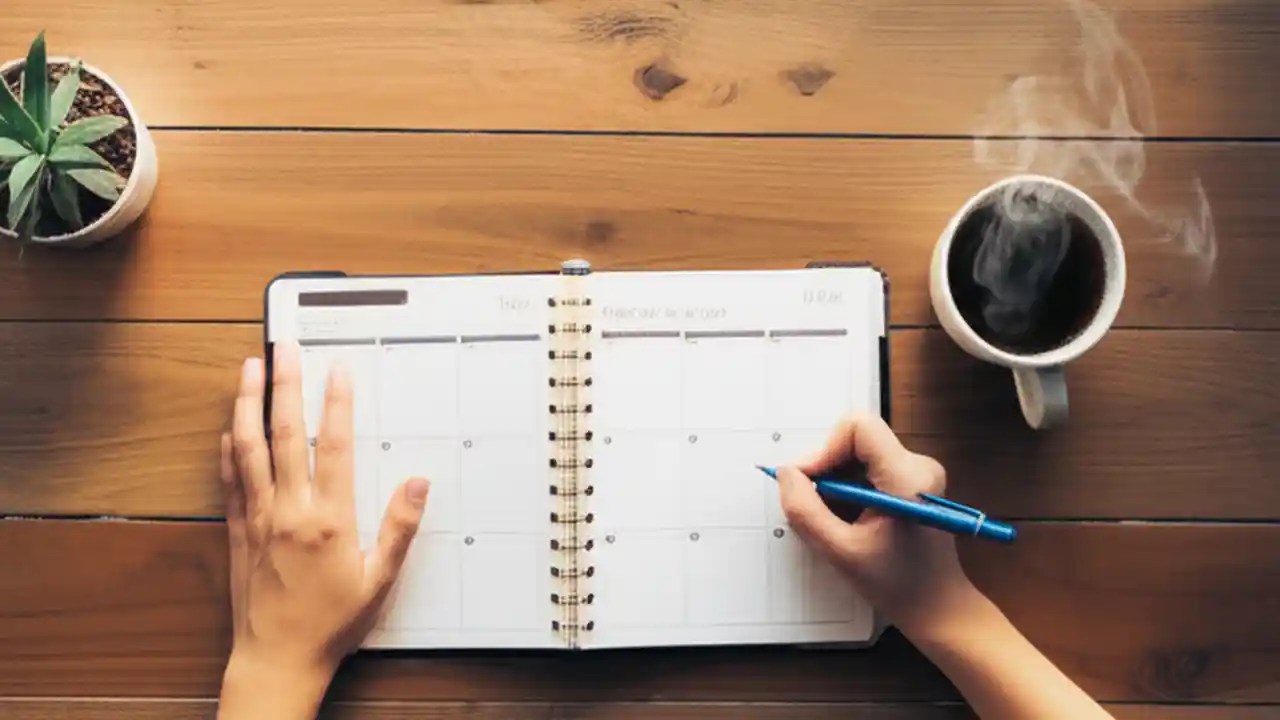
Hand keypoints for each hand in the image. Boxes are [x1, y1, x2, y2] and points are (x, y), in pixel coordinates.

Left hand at [217, 343, 428, 718]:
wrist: (277, 660)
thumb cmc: (331, 625)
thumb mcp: (380, 580)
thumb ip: (399, 528)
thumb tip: (418, 484)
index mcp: (328, 520)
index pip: (332, 447)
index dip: (336, 404)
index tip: (338, 372)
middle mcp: (288, 512)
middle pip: (283, 434)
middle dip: (284, 385)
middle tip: (284, 348)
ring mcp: (257, 518)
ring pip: (247, 448)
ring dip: (247, 404)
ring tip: (249, 369)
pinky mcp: (238, 531)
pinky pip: (230, 480)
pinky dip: (228, 449)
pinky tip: (230, 428)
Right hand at [777, 413, 975, 638]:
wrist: (938, 607)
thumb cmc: (900, 586)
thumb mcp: (841, 552)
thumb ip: (806, 511)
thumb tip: (786, 474)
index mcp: (908, 478)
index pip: (858, 428)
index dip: (824, 449)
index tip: (808, 482)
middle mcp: (917, 465)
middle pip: (855, 439)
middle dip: (826, 468)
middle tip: (814, 506)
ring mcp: (917, 471)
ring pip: (857, 453)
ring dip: (836, 481)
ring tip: (835, 520)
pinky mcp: (911, 480)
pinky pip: (866, 467)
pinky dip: (847, 488)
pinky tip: (849, 519)